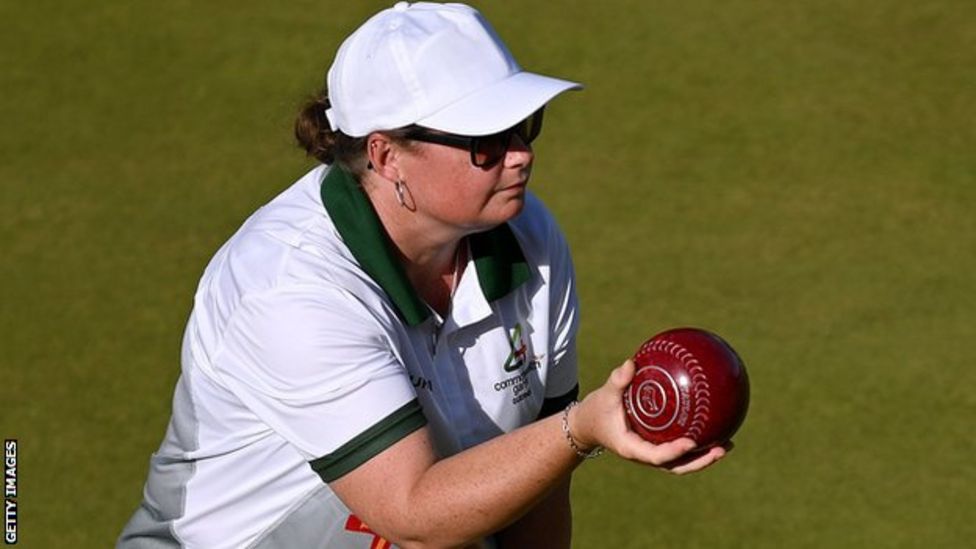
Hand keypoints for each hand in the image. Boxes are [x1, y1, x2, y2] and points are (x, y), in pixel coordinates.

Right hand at [568, 359, 727, 474]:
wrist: (588, 426)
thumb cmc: (596, 410)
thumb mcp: (603, 395)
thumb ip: (618, 381)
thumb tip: (632, 363)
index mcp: (632, 447)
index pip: (656, 456)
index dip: (674, 452)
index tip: (691, 443)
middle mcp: (645, 455)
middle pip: (677, 466)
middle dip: (700, 461)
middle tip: (721, 448)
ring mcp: (652, 453)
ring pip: (681, 462)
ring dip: (704, 457)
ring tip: (726, 445)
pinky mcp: (656, 446)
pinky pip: (679, 449)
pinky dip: (697, 445)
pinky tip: (713, 429)